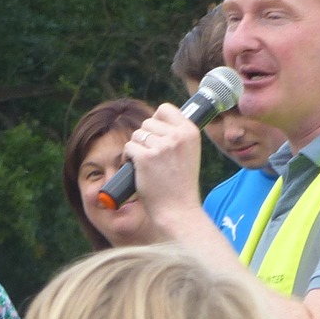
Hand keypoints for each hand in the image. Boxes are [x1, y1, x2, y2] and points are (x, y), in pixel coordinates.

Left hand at [122, 104, 204, 223]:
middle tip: (154, 158)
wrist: (178, 210)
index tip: (158, 136)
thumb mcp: (189, 153)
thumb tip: (156, 118)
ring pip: (137, 134)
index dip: (157, 121)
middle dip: (146, 138)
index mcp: (191, 131)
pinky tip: (137, 168)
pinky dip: (128, 157)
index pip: (165, 109)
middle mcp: (177, 136)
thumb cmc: (181, 183)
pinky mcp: (145, 157)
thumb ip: (177, 135)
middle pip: (148, 122)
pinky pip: (129, 147)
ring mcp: (161, 146)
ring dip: (137, 148)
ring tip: (147, 164)